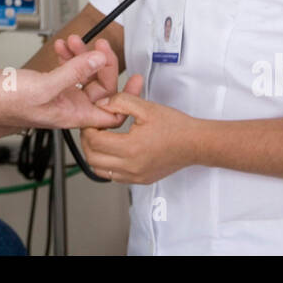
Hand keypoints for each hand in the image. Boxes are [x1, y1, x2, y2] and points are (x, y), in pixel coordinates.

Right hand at [0, 35, 120, 143]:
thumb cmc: (0, 103)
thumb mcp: (43, 86)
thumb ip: (73, 73)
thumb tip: (97, 60)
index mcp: (71, 115)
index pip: (112, 113)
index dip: (128, 97)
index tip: (137, 78)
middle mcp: (66, 108)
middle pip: (99, 88)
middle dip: (100, 63)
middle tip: (97, 45)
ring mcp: (56, 96)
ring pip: (82, 76)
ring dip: (81, 55)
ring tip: (74, 41)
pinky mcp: (45, 85)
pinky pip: (66, 71)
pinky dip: (67, 56)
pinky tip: (61, 47)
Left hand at [80, 77, 199, 184]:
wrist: (195, 143)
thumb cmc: (175, 126)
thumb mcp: (146, 107)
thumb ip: (120, 102)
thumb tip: (102, 105)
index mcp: (131, 148)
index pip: (94, 142)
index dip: (88, 129)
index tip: (92, 121)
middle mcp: (131, 167)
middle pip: (92, 159)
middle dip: (87, 142)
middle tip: (92, 129)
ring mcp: (135, 176)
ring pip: (100, 171)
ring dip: (95, 155)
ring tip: (101, 140)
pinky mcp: (140, 180)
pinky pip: (113, 177)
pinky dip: (107, 165)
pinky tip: (114, 151)